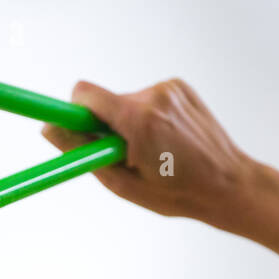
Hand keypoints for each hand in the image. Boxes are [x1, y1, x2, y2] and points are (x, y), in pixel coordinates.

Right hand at [42, 79, 261, 228]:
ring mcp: (170, 88)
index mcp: (138, 120)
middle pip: (105, 101)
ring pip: (126, 101)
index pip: (84, 94)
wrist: (229, 185)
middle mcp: (153, 96)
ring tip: (154, 153)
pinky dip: (148, 117)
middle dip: (105, 126)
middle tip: (123, 156)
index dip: (71, 111)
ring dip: (129, 124)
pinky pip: (147, 99)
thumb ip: (81, 152)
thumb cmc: (176, 193)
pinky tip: (167, 140)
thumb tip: (49, 129)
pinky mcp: (180, 86)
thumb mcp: (121, 181)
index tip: (63, 124)